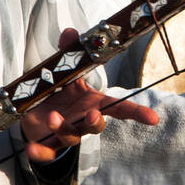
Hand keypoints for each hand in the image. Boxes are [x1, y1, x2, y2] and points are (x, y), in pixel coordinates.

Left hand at [20, 29, 158, 162]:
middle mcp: (82, 120)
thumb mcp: (66, 72)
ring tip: (52, 116)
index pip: (119, 108)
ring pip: (70, 136)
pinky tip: (31, 148)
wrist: (37, 110)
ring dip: (62, 128)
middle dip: (95, 122)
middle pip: (96, 125)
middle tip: (92, 114)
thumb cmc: (60, 90)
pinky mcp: (48, 142)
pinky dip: (40, 152)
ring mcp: (67, 133)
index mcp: (93, 103)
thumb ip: (69, 54)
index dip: (136, 113)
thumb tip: (70, 32)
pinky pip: (46, 151)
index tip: (153, 118)